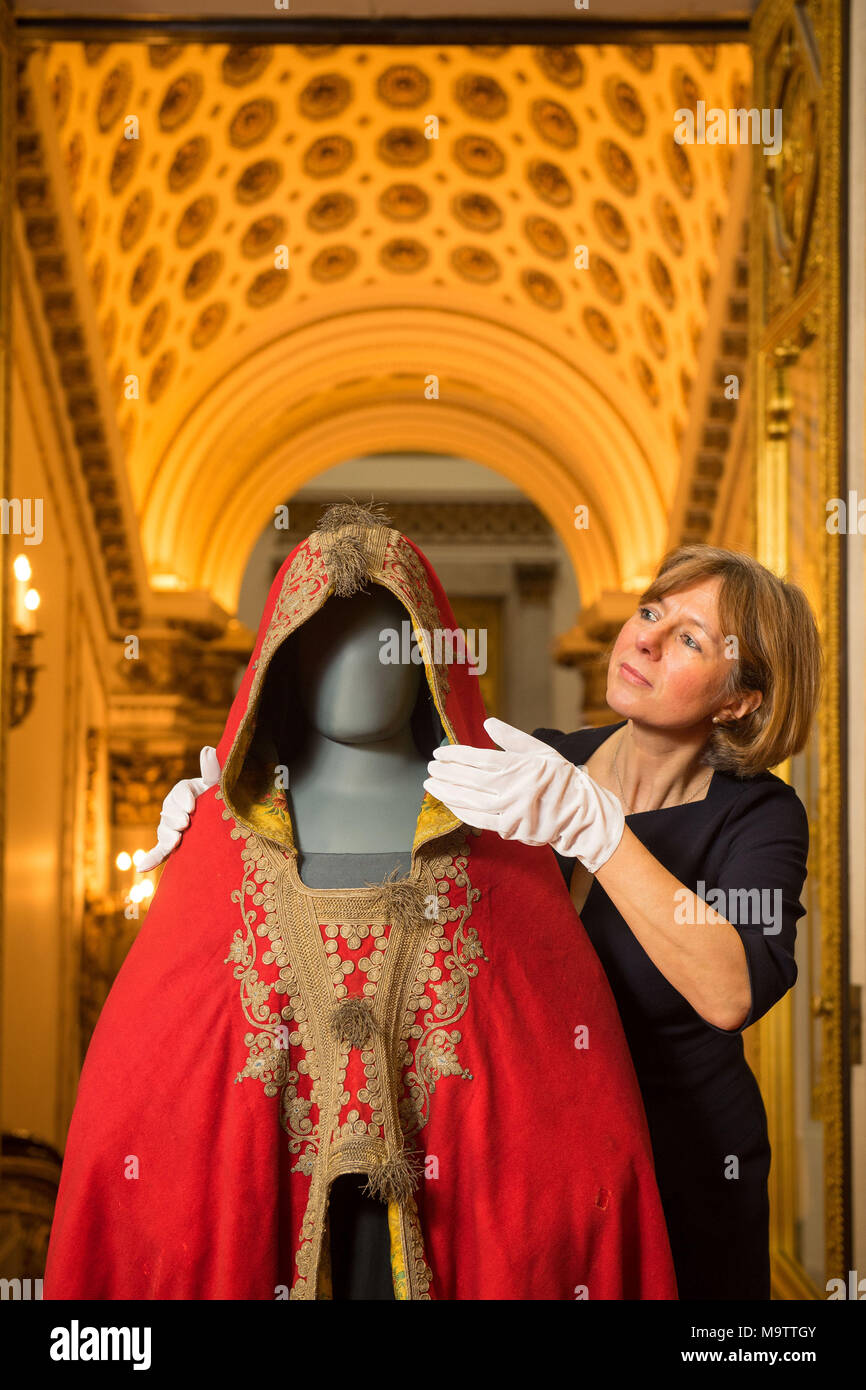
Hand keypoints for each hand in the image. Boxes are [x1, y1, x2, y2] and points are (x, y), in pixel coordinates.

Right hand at [136, 746, 220, 871]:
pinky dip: (150, 859)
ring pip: (164, 830)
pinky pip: (158, 851)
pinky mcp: (171, 844)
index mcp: (185, 790)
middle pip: (169, 810)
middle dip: (175, 817)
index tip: (192, 806)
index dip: (184, 798)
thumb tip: (207, 748)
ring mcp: (171, 827)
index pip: (181, 790)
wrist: (224, 824)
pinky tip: (142, 868)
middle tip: (186, 823)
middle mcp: (174, 807)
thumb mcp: (219, 785)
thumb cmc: (221, 800)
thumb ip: (212, 770)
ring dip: (167, 836)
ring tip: (176, 841)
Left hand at [423, 717, 624, 873]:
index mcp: (521, 766)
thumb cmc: (561, 778)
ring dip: (447, 792)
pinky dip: (461, 811)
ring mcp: (512, 812)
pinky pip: (479, 820)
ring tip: (431, 784)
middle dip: (446, 773)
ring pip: (471, 801)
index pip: (479, 760)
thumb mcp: (541, 751)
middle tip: (430, 767)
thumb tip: (488, 723)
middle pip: (471, 780)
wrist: (581, 814)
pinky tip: (449, 802)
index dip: (455, 756)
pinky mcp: (511, 829)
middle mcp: (514, 789)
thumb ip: (513, 737)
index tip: (439, 752)